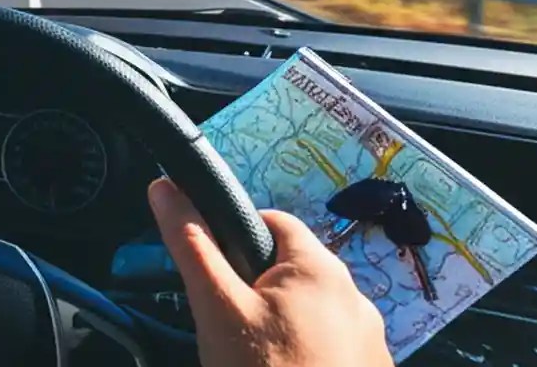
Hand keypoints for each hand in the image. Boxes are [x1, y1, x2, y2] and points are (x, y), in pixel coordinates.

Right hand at [147, 178, 392, 366]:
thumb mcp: (215, 306)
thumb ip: (191, 243)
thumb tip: (164, 186)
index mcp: (321, 267)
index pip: (271, 222)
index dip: (234, 240)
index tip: (215, 278)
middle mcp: (357, 296)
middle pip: (291, 272)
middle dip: (256, 290)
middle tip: (227, 327)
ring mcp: (371, 342)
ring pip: (311, 314)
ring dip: (282, 326)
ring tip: (253, 361)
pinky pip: (332, 350)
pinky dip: (306, 357)